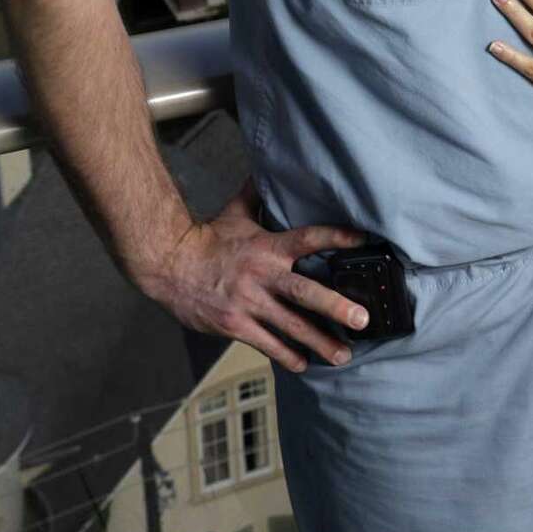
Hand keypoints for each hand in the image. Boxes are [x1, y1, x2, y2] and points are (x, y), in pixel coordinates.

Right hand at [136, 179, 371, 372]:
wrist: (168, 265)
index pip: (309, 238)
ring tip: (344, 355)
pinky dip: (286, 356)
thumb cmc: (207, 239)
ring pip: (290, 326)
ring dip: (320, 342)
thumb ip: (257, 194)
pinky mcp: (235, 325)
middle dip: (336, 307)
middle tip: (363, 319)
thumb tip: (268, 167)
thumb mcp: (235, 212)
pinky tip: (304, 365)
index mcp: (267, 246)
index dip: (337, 237)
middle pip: (305, 293)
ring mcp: (248, 303)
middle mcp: (262, 275)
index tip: (364, 241)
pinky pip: (266, 344)